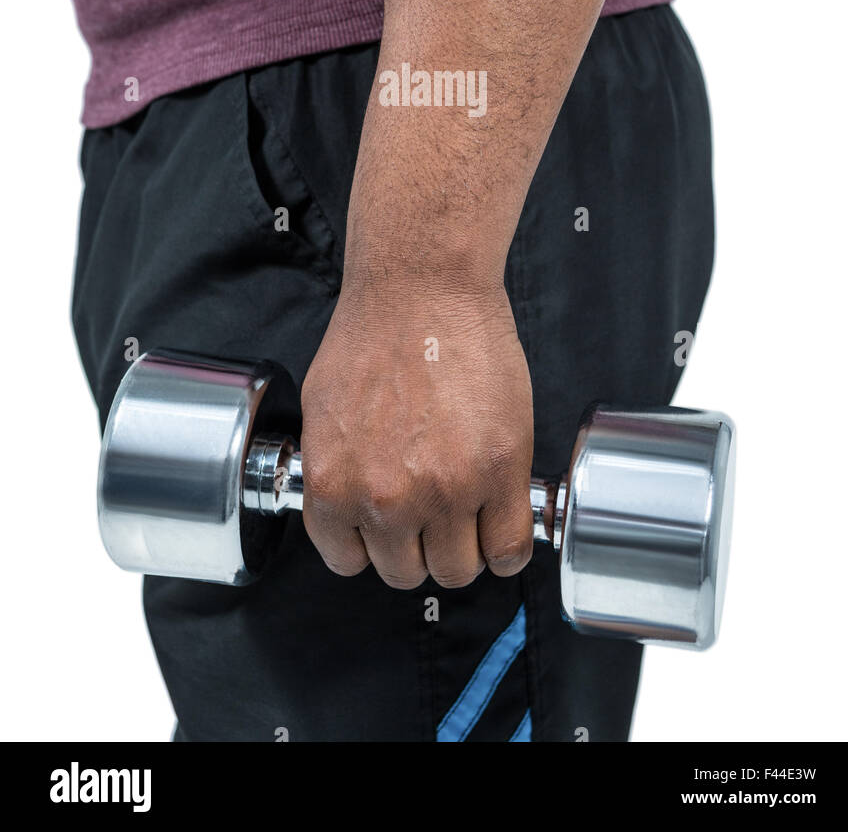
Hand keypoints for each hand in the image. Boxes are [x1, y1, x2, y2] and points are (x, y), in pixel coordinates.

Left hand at [299, 277, 533, 589]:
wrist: (423, 286)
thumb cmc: (376, 332)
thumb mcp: (327, 412)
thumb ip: (338, 471)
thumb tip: (350, 508)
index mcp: (335, 484)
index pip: (349, 561)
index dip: (372, 543)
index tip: (388, 529)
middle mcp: (387, 498)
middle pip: (406, 572)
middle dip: (418, 544)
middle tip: (431, 510)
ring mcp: (448, 490)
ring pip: (458, 569)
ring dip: (463, 546)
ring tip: (468, 509)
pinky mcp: (499, 471)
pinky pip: (509, 550)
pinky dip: (508, 548)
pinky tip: (503, 519)